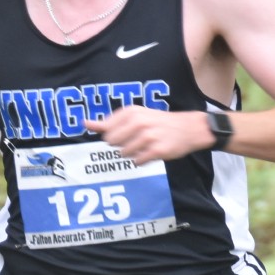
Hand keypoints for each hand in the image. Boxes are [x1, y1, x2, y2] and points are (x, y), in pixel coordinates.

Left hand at [84, 108, 214, 163]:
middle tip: (135, 139)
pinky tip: (150, 152)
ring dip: (131, 153)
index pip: (106, 130)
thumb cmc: (157, 122)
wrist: (188, 128)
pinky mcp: (157, 151)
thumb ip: (109, 122)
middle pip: (112, 143)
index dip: (112, 135)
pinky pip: (137, 161)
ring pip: (123, 153)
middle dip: (120, 144)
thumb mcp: (135, 115)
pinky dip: (141, 160)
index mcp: (131, 112)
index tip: (124, 133)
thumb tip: (85, 124)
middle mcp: (138, 122)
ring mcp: (148, 137)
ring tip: (144, 146)